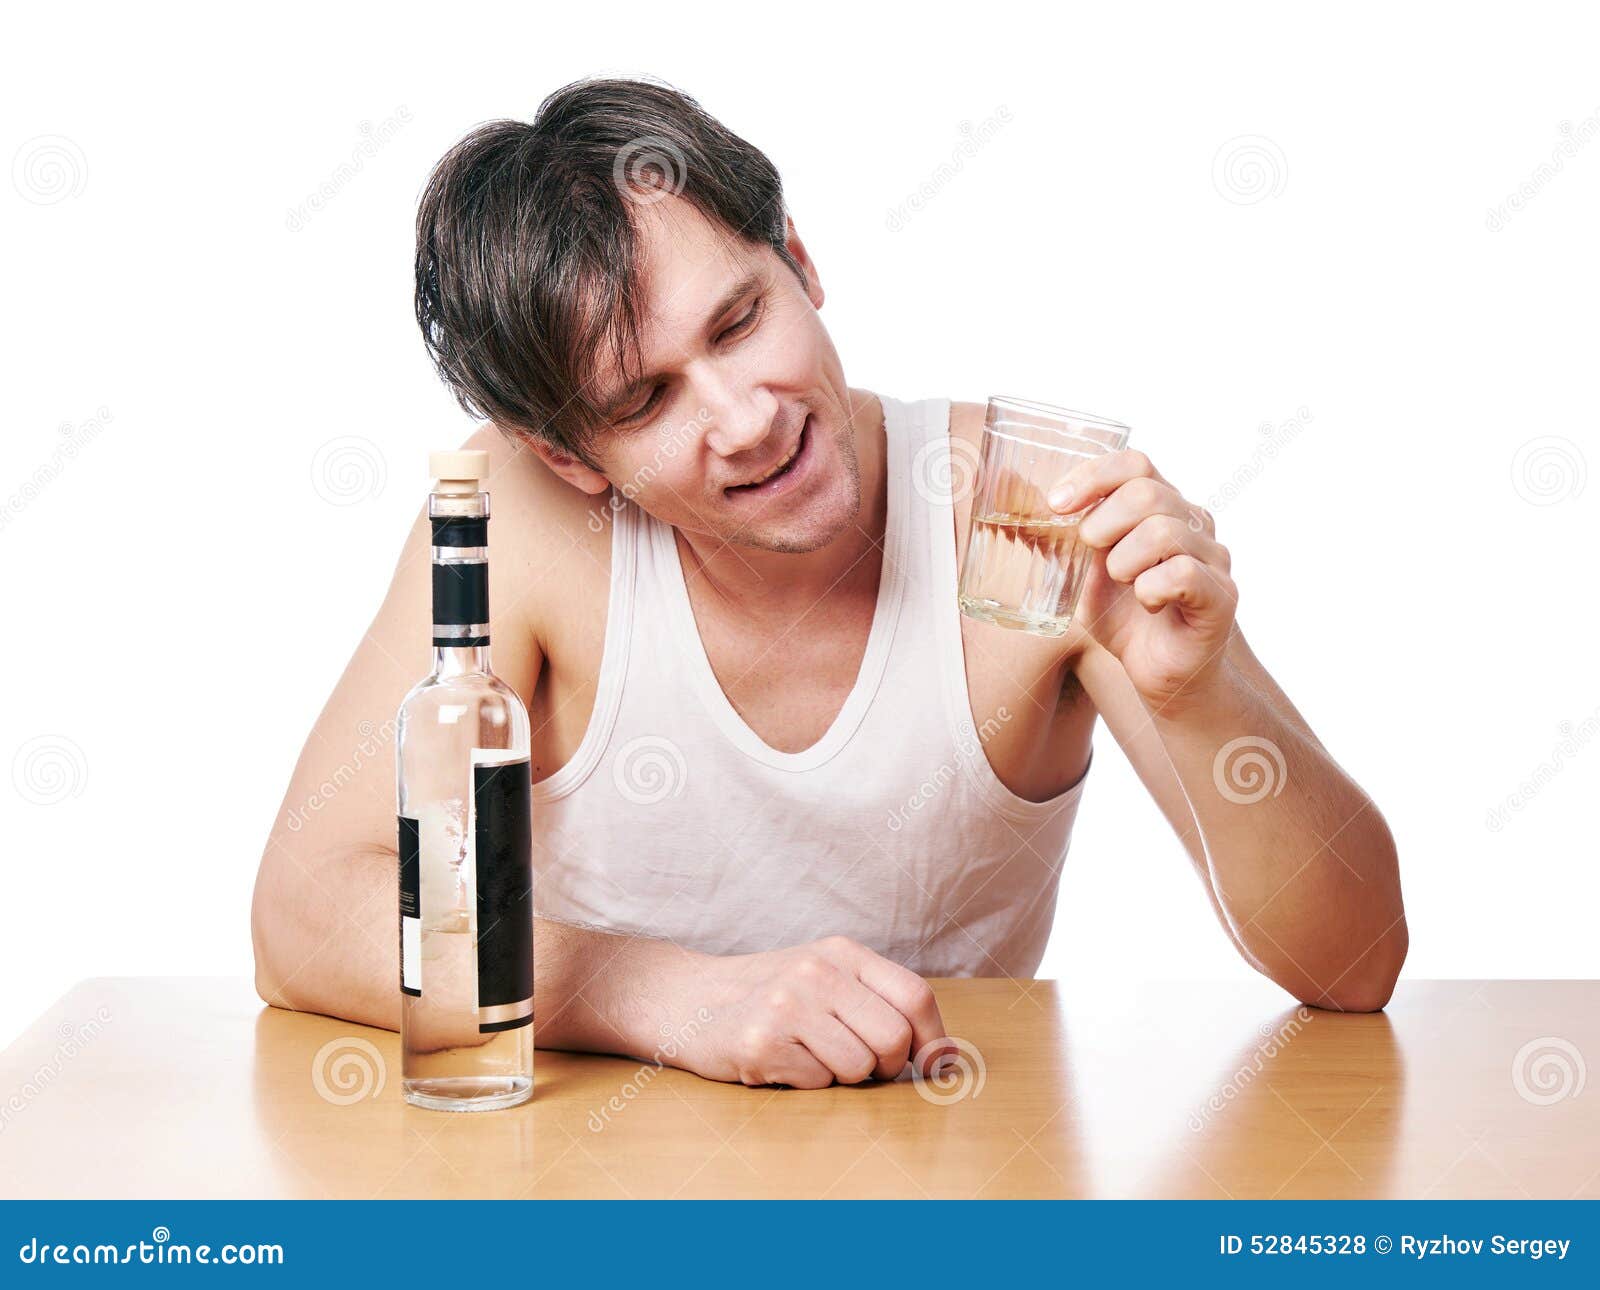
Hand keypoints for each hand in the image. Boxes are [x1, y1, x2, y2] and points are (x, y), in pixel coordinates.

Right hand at [672, 936, 955, 1088]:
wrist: (690, 1000)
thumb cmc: (773, 997)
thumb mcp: (829, 979)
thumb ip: (884, 1004)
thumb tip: (950, 1056)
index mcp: (842, 952)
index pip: (915, 996)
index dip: (933, 1039)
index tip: (933, 1064)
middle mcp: (817, 970)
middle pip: (894, 1038)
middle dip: (886, 1065)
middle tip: (856, 1063)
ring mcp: (787, 1003)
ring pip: (858, 1068)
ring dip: (841, 1076)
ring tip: (810, 1055)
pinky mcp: (762, 1041)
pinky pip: (818, 1083)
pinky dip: (806, 1083)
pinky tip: (781, 1061)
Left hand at [1047, 449, 1237, 710]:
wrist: (1163, 676)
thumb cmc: (1126, 621)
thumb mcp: (1083, 576)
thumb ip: (1062, 542)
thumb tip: (1017, 506)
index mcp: (1162, 507)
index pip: (1135, 463)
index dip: (1092, 476)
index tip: (1057, 504)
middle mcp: (1194, 523)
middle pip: (1146, 492)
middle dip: (1102, 522)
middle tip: (1090, 551)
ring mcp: (1213, 558)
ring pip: (1163, 531)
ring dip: (1123, 560)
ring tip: (1122, 583)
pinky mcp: (1221, 596)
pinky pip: (1183, 573)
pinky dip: (1151, 588)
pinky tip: (1147, 603)